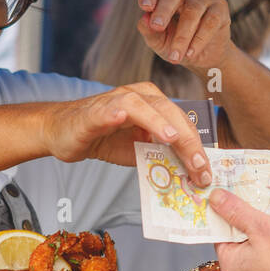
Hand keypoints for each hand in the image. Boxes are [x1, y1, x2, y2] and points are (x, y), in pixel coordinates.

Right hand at [40, 82, 210, 184]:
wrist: (63, 133)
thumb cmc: (104, 138)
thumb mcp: (140, 150)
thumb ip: (163, 155)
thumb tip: (189, 173)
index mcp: (155, 105)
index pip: (182, 123)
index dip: (196, 147)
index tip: (206, 172)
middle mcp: (140, 97)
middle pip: (170, 112)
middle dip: (187, 140)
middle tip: (198, 166)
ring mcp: (117, 101)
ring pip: (143, 106)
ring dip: (159, 122)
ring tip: (172, 139)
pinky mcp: (95, 111)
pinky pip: (107, 108)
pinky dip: (116, 111)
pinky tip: (121, 118)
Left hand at [137, 0, 233, 73]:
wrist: (203, 57)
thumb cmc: (176, 43)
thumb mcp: (158, 41)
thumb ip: (149, 31)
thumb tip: (144, 19)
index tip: (145, 7)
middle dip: (163, 10)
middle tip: (157, 27)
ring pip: (192, 10)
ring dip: (183, 35)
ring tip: (175, 56)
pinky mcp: (220, 7)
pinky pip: (210, 21)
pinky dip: (199, 39)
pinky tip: (191, 53)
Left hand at [210, 188, 269, 270]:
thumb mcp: (261, 227)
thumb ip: (237, 211)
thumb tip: (214, 198)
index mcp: (232, 267)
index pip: (220, 234)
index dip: (226, 212)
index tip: (232, 194)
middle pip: (240, 239)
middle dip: (250, 219)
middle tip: (256, 197)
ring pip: (260, 244)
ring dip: (268, 228)